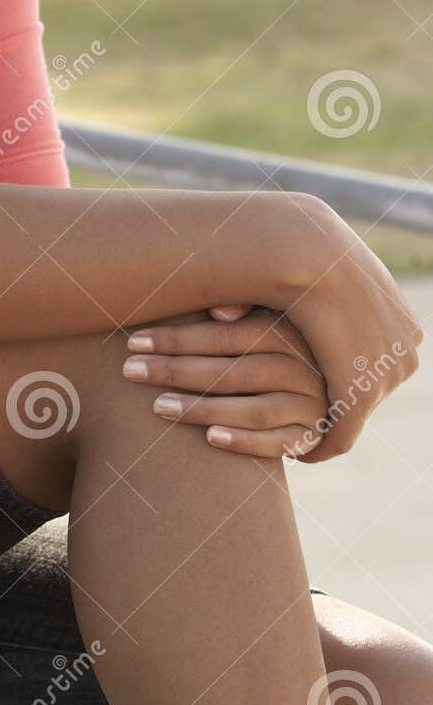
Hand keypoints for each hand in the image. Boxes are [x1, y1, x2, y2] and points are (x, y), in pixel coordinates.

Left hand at [123, 307, 330, 459]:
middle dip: (176, 371)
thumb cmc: (272, 339)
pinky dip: (244, 441)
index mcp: (287, 331)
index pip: (224, 336)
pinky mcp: (313, 436)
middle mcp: (303, 367)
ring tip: (158, 406)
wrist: (325, 380)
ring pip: (252, 410)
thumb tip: (217, 310)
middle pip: (232, 372)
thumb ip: (241, 307)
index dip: (177, 339)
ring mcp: (311, 404)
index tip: (133, 342)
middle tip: (130, 371)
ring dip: (202, 409)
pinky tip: (210, 438)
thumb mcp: (263, 313)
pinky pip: (278, 444)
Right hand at [251, 194, 421, 463]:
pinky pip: (342, 434)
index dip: (345, 376)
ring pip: (354, 411)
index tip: (319, 388)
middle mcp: (406, 350)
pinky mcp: (360, 395)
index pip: (377, 363)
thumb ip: (329, 293)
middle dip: (340, 404)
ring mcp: (388, 373)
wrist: (308, 250)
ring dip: (329, 424)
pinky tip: (301, 454)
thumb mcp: (331, 275)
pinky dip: (323, 446)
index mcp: (405, 323)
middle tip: (307, 415)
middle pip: (370, 389)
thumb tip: (313, 309)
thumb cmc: (307, 255)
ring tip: (298, 432)